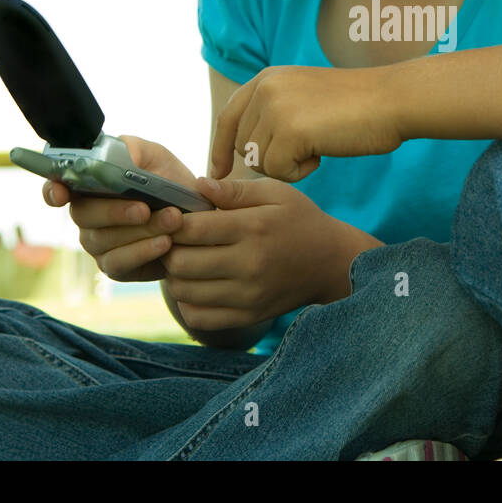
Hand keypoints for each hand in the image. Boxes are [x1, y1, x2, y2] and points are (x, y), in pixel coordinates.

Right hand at [43, 134, 198, 281]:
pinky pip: (119, 262)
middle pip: (83, 215)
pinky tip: (166, 242)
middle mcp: (86, 215)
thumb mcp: (155, 156)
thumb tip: (117, 154)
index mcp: (88, 185)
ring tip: (172, 220)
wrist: (197, 215)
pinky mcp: (114, 266)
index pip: (56, 188)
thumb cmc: (169, 181)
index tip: (62, 194)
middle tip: (145, 208)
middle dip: (115, 212)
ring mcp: (97, 243)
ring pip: (103, 240)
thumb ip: (132, 149)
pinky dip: (143, 251)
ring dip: (140, 230)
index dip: (53, 190)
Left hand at [155, 175, 369, 330]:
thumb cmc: (301, 220)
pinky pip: (199, 317)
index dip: (172, 222)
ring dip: (175, 276)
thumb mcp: (276, 193)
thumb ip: (234, 190)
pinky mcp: (249, 316)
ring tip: (186, 260)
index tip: (174, 217)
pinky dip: (188, 302)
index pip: (191, 229)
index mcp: (253, 228)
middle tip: (175, 240)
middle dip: (169, 249)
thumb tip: (197, 185)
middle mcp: (249, 265)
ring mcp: (248, 295)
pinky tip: (197, 285)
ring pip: (184, 291)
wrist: (332, 263)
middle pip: (181, 262)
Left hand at [208, 65, 404, 181]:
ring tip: (318, 147)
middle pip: (242, 146)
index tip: (216, 173)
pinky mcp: (289, 130)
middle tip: (308, 149)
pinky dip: (300, 173)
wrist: (391, 100)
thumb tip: (242, 151)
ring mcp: (275, 108)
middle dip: (271, 159)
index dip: (219, 148)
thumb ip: (273, 112)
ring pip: (259, 161)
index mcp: (266, 78)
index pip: (228, 117)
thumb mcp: (304, 97)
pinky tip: (322, 154)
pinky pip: (278, 172)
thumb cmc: (357, 106)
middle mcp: (264, 88)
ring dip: (287, 166)